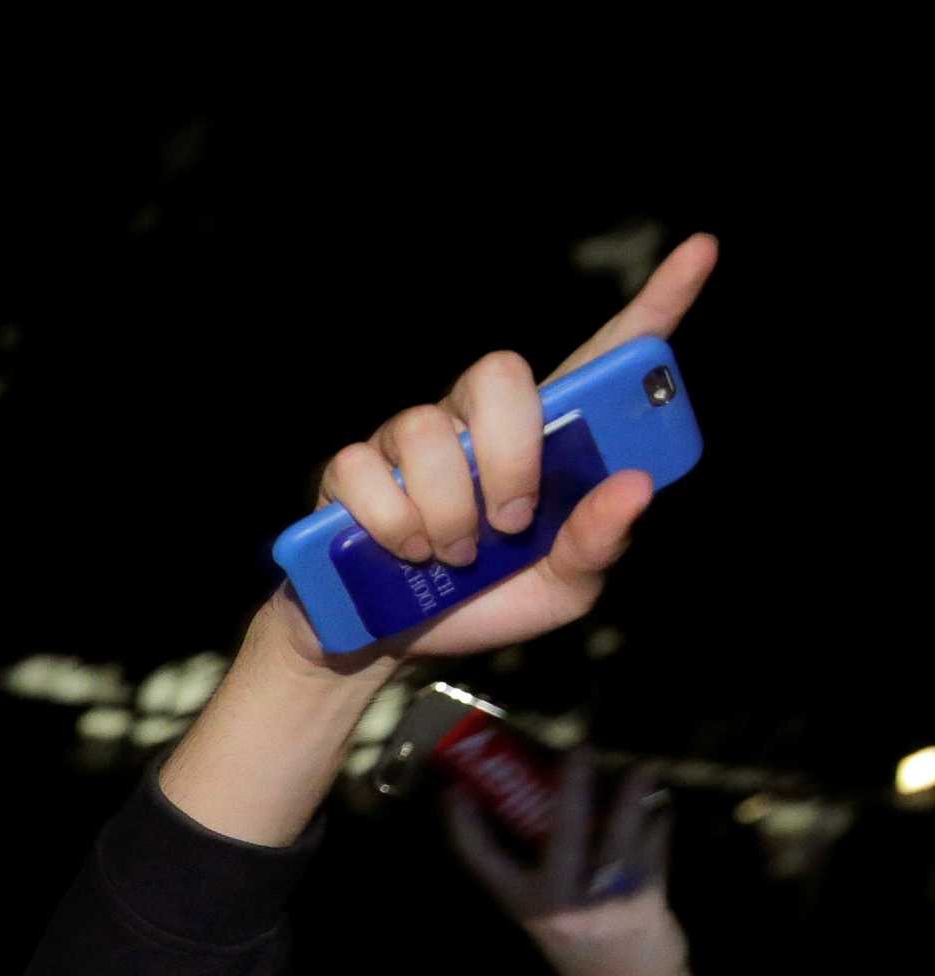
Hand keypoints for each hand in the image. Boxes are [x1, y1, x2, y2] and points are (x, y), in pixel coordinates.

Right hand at [274, 234, 716, 671]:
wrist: (397, 646)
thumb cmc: (490, 602)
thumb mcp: (562, 589)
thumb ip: (598, 542)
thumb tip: (635, 486)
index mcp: (546, 437)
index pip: (605, 352)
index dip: (658, 301)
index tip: (701, 253)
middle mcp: (479, 421)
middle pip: (498, 372)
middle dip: (510, 453)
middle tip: (511, 522)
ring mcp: (410, 441)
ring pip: (427, 431)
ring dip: (447, 509)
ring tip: (454, 556)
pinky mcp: (349, 472)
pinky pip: (364, 470)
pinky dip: (390, 523)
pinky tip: (404, 554)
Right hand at [441, 748, 692, 975]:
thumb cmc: (580, 946)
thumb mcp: (544, 912)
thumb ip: (542, 870)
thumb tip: (544, 807)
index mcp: (524, 903)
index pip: (483, 859)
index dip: (464, 825)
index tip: (453, 792)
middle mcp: (560, 900)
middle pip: (562, 833)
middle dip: (571, 788)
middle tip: (579, 751)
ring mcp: (605, 900)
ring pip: (619, 835)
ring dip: (633, 797)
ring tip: (643, 768)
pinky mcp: (646, 899)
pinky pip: (653, 851)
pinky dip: (659, 825)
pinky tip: (661, 807)